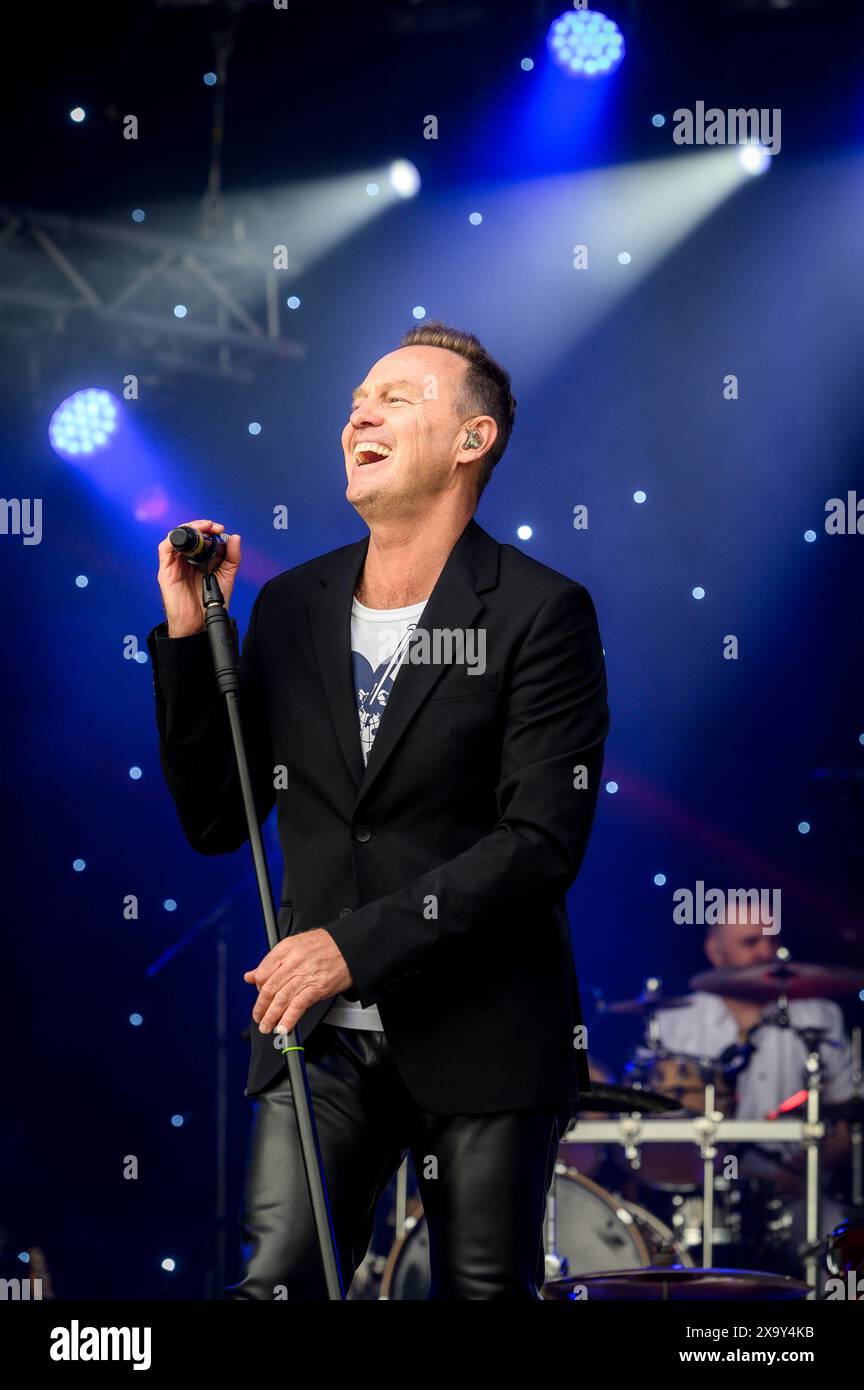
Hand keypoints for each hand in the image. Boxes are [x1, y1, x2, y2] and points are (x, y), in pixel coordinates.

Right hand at [157, 519, 241, 637]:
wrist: (199, 625)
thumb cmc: (209, 604)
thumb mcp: (226, 577)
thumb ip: (232, 558)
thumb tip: (234, 538)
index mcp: (199, 560)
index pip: (200, 536)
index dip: (209, 528)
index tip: (221, 529)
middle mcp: (185, 560)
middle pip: (187, 533)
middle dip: (200, 525)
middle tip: (213, 527)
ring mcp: (175, 564)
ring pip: (175, 537)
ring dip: (189, 528)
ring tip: (204, 529)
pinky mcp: (166, 571)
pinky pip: (165, 549)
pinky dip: (174, 539)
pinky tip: (188, 538)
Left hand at [244, 929, 352, 1034]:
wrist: (350, 947)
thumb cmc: (325, 945)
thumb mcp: (294, 945)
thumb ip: (271, 962)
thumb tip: (250, 976)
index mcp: (285, 949)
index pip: (262, 973)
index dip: (258, 989)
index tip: (260, 996)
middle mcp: (293, 962)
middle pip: (269, 989)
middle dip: (261, 1007)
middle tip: (259, 1017)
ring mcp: (305, 975)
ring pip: (281, 999)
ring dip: (271, 1017)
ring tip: (267, 1026)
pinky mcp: (317, 988)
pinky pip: (298, 1006)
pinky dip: (289, 1019)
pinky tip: (284, 1027)